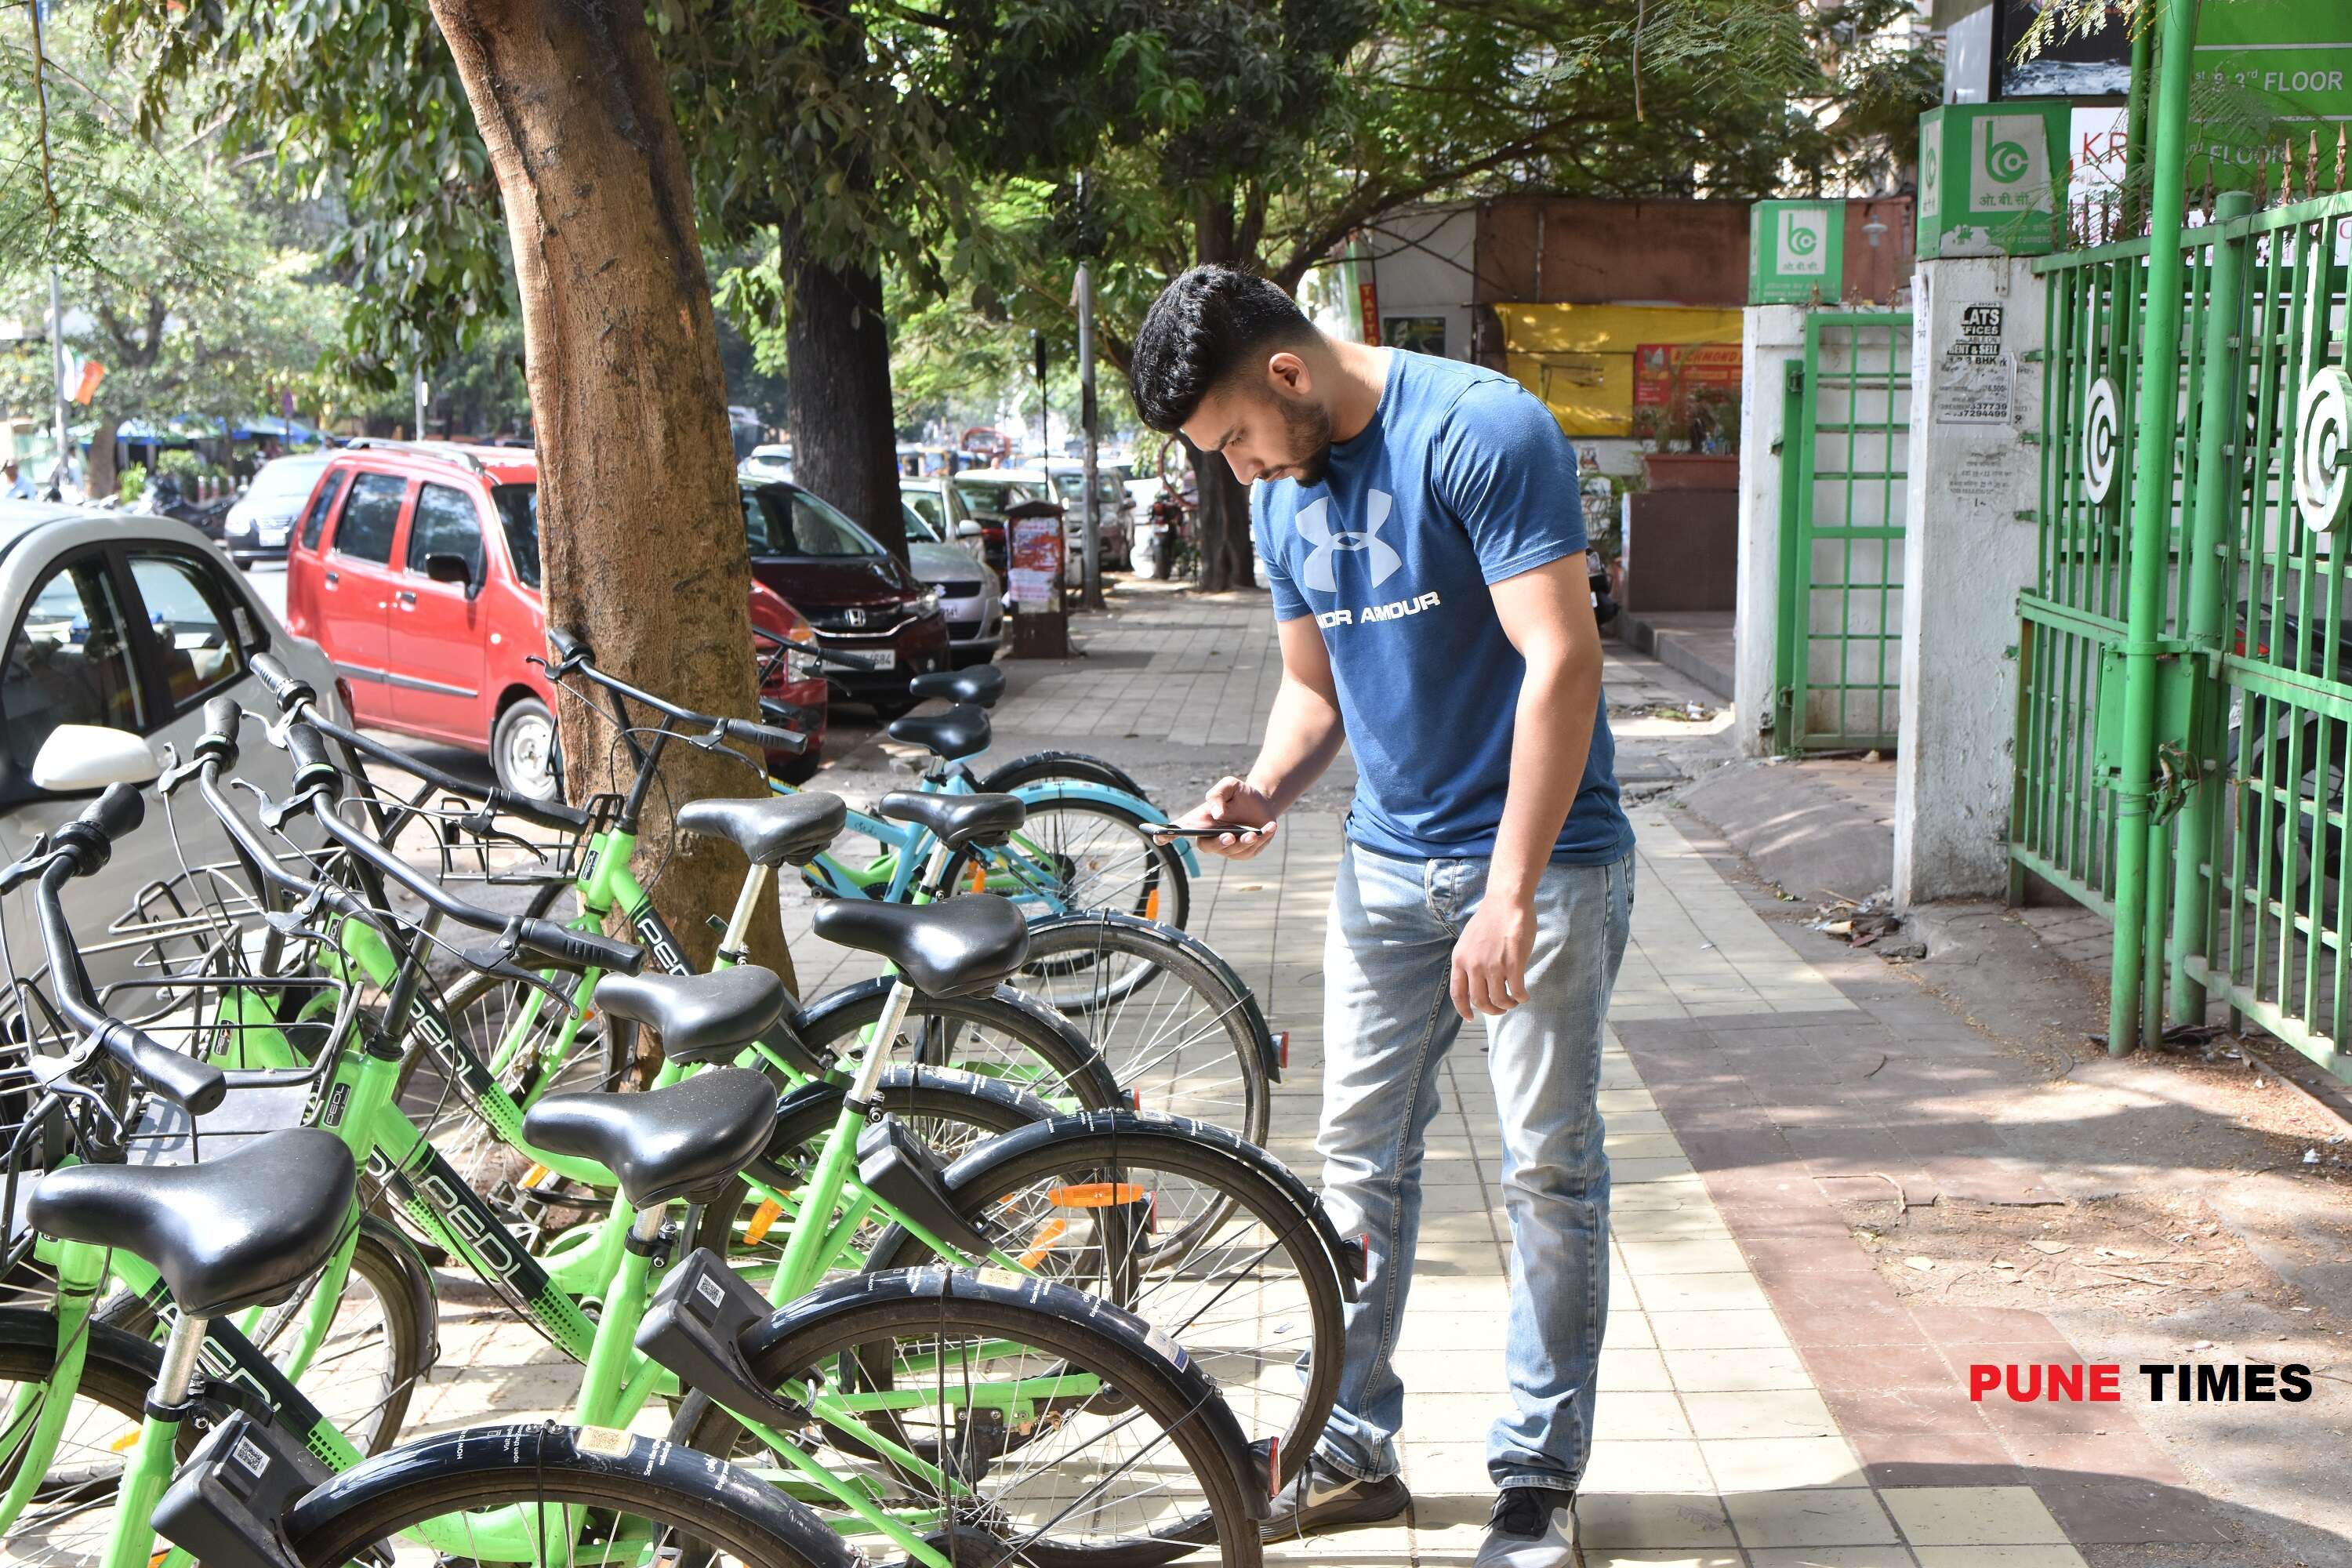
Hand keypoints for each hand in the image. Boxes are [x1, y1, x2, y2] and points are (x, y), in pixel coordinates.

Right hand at [1159, 775, 1277, 860]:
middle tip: (1227, 836)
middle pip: (1208, 847)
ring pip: (1233, 851)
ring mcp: (1228, 848)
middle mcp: (1211, 838)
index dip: (1166, 837)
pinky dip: (1262, 839)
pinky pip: (1252, 850)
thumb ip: (1218, 794)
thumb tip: (1217, 813)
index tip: (1160, 837)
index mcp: (1200, 823)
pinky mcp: (1246, 852)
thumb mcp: (1229, 786)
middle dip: (1218, 844)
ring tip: (1253, 833)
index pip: (1179, 832)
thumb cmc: (1239, 794)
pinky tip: (1269, 827)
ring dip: (1244, 842)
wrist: (1262, 802)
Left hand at [1450, 897, 1534, 1018]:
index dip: (1464, 1009)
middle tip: (1500, 1009)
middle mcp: (1473, 966)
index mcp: (1460, 960)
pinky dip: (1521, 998)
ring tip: (1513, 1002)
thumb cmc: (1491, 918)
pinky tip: (1524, 996)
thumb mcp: (1469, 941)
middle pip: (1479, 1001)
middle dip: (1491, 1010)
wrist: (1506, 901)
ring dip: (1507, 1005)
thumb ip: (1470, 960)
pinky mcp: (1513, 964)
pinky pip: (1517, 991)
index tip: (1471, 1017)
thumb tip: (1477, 980)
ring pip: (1499, 1000)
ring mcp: (1493, 966)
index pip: (1457, 993)